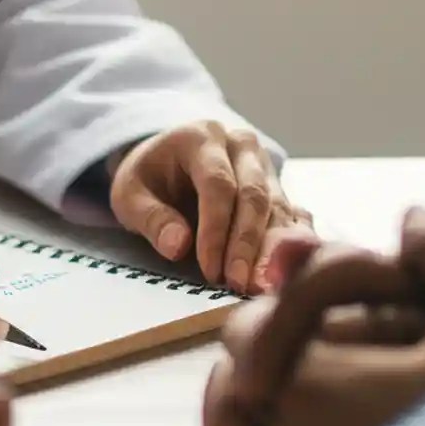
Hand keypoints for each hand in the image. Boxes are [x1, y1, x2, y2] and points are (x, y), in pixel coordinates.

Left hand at [109, 121, 313, 293]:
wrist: (167, 163)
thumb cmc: (148, 180)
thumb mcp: (130, 195)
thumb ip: (151, 218)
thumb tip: (177, 246)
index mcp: (202, 138)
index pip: (217, 185)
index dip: (216, 230)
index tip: (210, 270)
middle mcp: (241, 146)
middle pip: (254, 195)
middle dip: (247, 244)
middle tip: (238, 283)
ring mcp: (264, 166)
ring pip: (278, 208)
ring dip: (272, 251)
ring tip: (262, 287)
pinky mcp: (278, 188)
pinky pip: (294, 216)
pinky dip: (293, 246)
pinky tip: (289, 274)